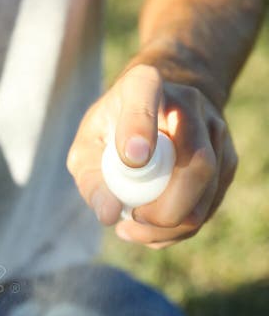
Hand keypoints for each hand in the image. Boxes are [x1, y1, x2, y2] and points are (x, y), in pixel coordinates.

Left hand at [67, 64, 237, 248]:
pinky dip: (179, 228)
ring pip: (209, 186)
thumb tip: (109, 215)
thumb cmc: (112, 132)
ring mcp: (214, 130)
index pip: (144, 95)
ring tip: (132, 229)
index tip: (132, 160)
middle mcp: (188, 103)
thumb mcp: (88, 147)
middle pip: (195, 160)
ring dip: (171, 224)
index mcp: (144, 85)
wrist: (154, 113)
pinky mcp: (226, 158)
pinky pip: (210, 203)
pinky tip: (149, 230)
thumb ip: (92, 178)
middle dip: (167, 206)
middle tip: (134, 220)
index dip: (139, 127)